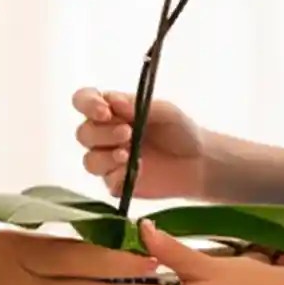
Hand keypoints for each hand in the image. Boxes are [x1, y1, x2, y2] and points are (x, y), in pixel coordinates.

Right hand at [72, 87, 205, 199]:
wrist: (200, 162)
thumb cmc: (181, 131)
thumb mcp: (166, 112)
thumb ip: (138, 105)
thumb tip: (113, 101)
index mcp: (112, 111)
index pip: (84, 101)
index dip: (87, 105)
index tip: (104, 111)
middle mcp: (104, 134)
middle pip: (83, 133)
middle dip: (102, 133)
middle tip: (127, 133)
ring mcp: (109, 160)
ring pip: (89, 160)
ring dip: (105, 156)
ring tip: (128, 154)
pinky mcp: (117, 183)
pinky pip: (106, 181)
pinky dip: (118, 174)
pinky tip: (137, 170)